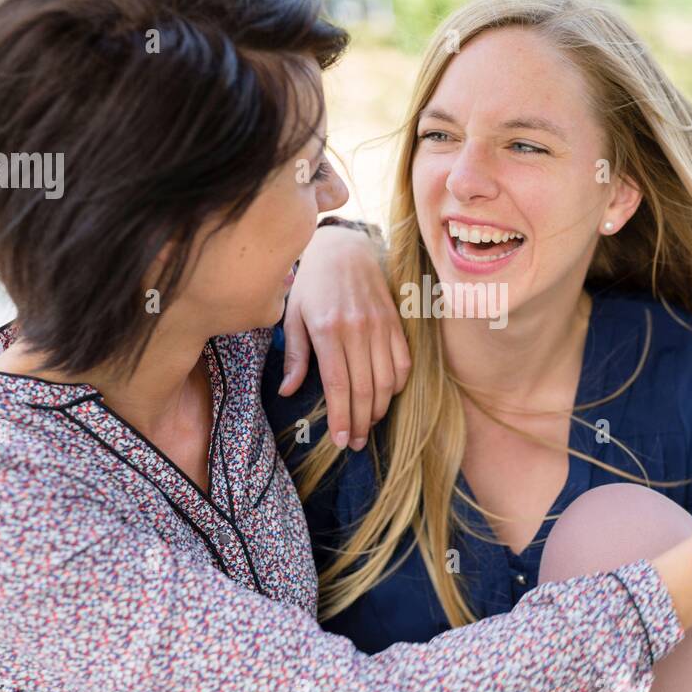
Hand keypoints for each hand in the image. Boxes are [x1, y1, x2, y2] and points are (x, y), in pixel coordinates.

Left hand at [279, 224, 410, 450]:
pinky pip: (403, 362)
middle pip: (364, 389)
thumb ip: (295, 356)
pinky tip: (386, 397)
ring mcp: (380, 326)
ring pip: (387, 380)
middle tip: (354, 443)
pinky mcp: (395, 322)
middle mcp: (358, 330)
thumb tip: (288, 391)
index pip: (339, 385)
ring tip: (367, 425)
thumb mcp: (293, 315)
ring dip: (379, 409)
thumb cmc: (312, 284)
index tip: (340, 440)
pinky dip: (398, 385)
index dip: (341, 417)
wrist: (344, 248)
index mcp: (328, 330)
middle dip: (360, 423)